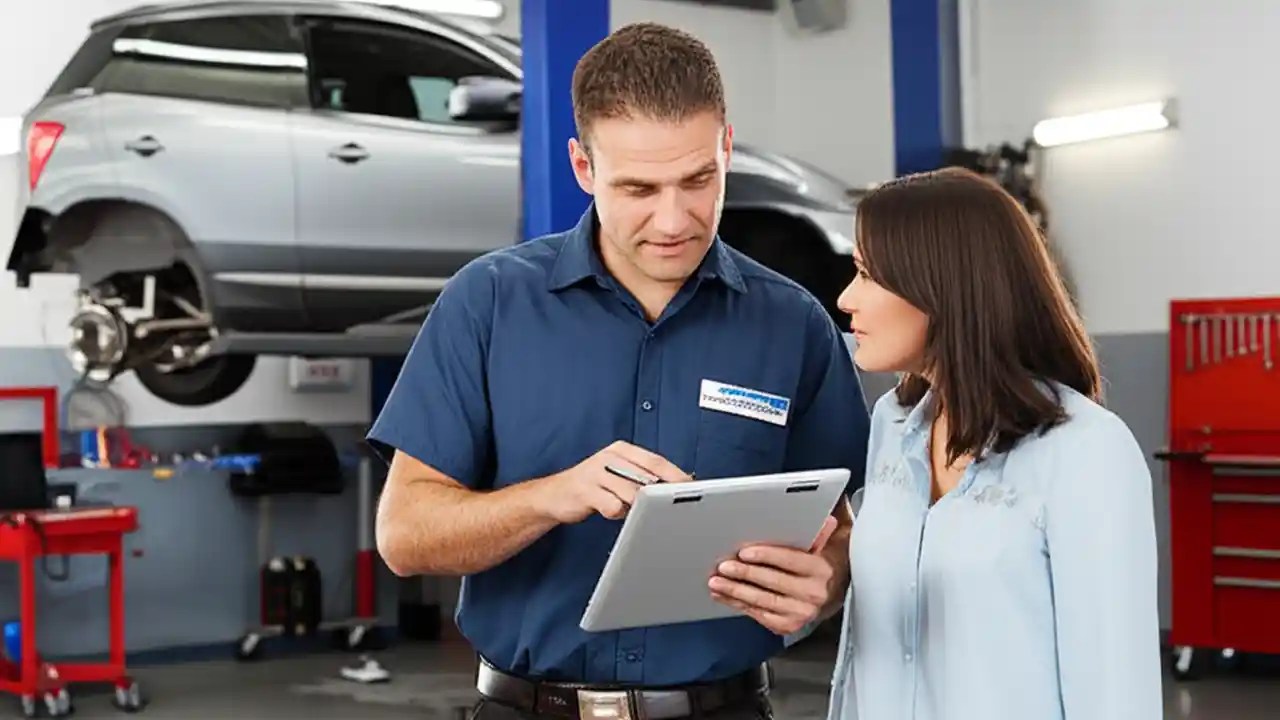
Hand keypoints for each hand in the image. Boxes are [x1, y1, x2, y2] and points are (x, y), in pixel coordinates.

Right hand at [531, 441, 691, 523]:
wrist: (554, 495)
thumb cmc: (593, 486)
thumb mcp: (617, 474)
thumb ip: (641, 476)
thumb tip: (676, 485)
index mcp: (621, 450)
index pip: (656, 461)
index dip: (676, 475)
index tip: (692, 488)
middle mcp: (609, 457)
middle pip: (648, 474)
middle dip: (664, 491)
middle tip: (674, 505)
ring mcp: (596, 473)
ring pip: (632, 492)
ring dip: (639, 506)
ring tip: (631, 510)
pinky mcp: (585, 491)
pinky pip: (613, 506)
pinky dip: (617, 513)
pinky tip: (611, 512)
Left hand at [708, 516, 839, 635]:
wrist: (831, 595)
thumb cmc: (818, 566)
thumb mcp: (822, 546)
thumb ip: (817, 533)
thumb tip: (823, 519)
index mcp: (820, 569)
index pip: (791, 560)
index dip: (766, 555)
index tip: (744, 552)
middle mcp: (813, 593)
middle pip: (773, 581)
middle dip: (745, 574)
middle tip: (724, 566)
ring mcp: (801, 612)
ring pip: (763, 601)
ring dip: (736, 592)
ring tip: (716, 582)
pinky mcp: (788, 625)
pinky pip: (759, 614)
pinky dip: (738, 605)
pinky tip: (723, 595)